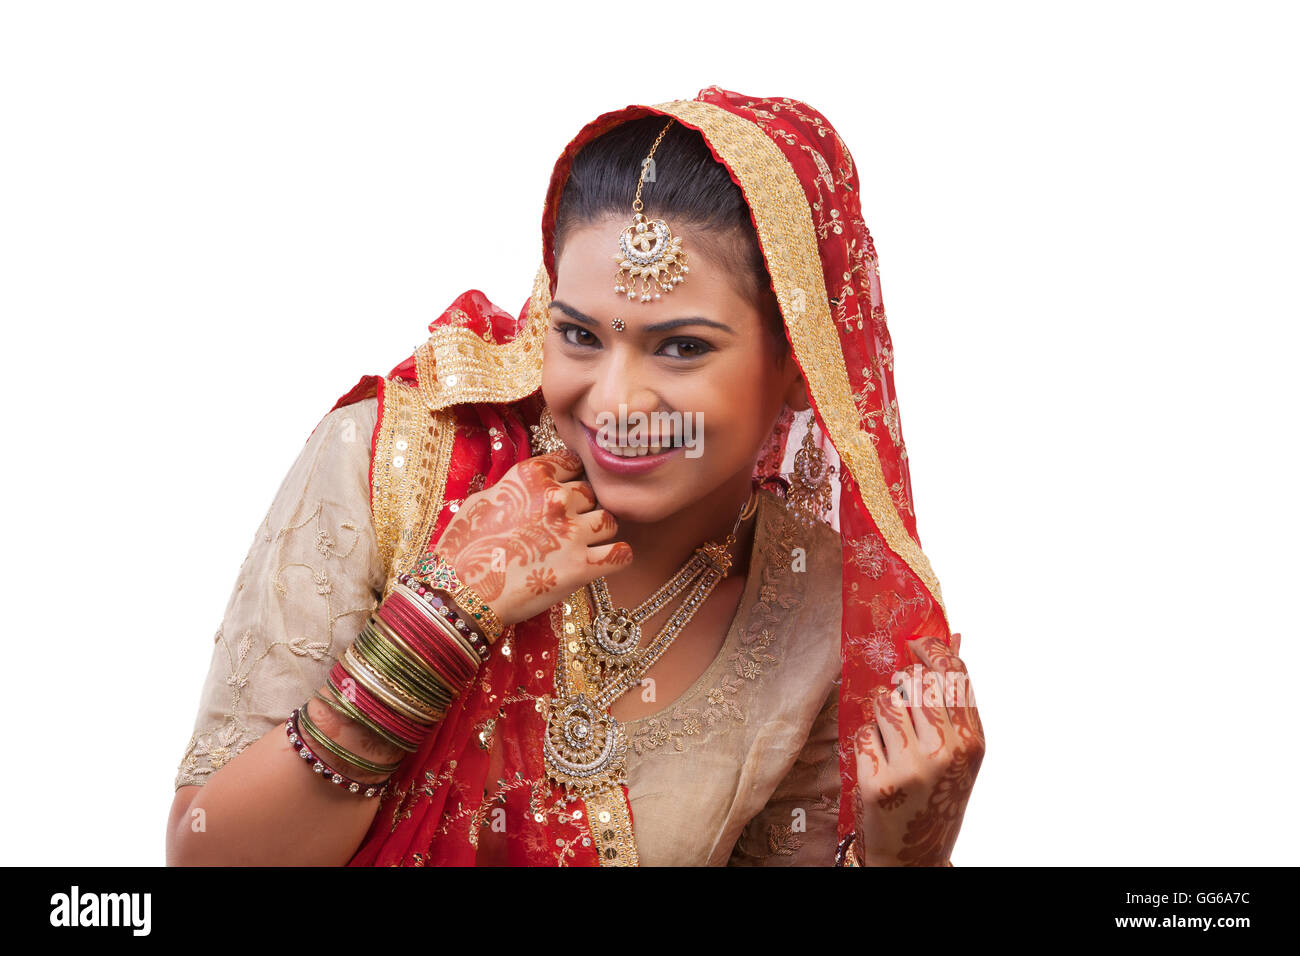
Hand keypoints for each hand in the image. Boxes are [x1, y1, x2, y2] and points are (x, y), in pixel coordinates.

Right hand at [430, 449, 631, 626]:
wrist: (461, 591)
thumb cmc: (463, 548)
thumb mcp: (483, 501)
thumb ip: (515, 488)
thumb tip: (531, 488)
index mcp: (531, 477)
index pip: (572, 462)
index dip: (571, 478)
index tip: (566, 492)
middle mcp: (556, 498)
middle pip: (591, 494)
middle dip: (583, 508)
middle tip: (568, 526)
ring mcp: (572, 532)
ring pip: (610, 521)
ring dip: (601, 532)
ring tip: (586, 544)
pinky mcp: (581, 567)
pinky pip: (621, 554)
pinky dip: (619, 556)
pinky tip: (609, 559)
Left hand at [852, 632, 984, 865]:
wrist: (914, 856)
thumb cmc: (938, 796)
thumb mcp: (960, 753)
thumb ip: (956, 701)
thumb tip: (955, 638)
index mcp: (972, 744)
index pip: (954, 675)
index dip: (932, 650)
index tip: (916, 644)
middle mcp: (945, 753)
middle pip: (917, 682)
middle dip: (903, 681)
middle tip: (900, 694)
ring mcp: (910, 767)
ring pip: (885, 702)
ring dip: (882, 711)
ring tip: (891, 738)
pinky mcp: (877, 781)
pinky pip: (863, 732)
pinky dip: (867, 741)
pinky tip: (879, 762)